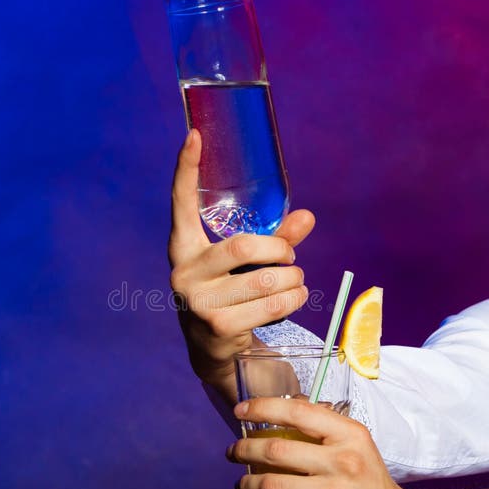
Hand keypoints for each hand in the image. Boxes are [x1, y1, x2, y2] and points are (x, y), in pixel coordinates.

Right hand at [168, 129, 314, 402]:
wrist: (212, 353)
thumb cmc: (231, 296)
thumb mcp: (245, 265)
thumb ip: (274, 240)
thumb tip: (307, 216)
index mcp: (184, 248)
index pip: (180, 203)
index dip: (186, 169)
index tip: (194, 135)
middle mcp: (183, 272)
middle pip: (244, 246)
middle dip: (280, 250)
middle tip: (290, 257)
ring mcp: (198, 302)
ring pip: (264, 279)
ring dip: (293, 278)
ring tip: (295, 280)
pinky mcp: (217, 327)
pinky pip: (271, 305)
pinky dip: (293, 297)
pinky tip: (294, 297)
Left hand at [227, 396, 423, 488]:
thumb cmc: (371, 486)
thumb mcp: (359, 447)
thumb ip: (326, 428)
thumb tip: (285, 405)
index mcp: (350, 435)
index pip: (298, 411)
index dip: (263, 408)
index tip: (240, 411)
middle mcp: (343, 462)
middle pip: (275, 450)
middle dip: (244, 450)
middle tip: (234, 452)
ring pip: (269, 485)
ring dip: (246, 485)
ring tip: (242, 485)